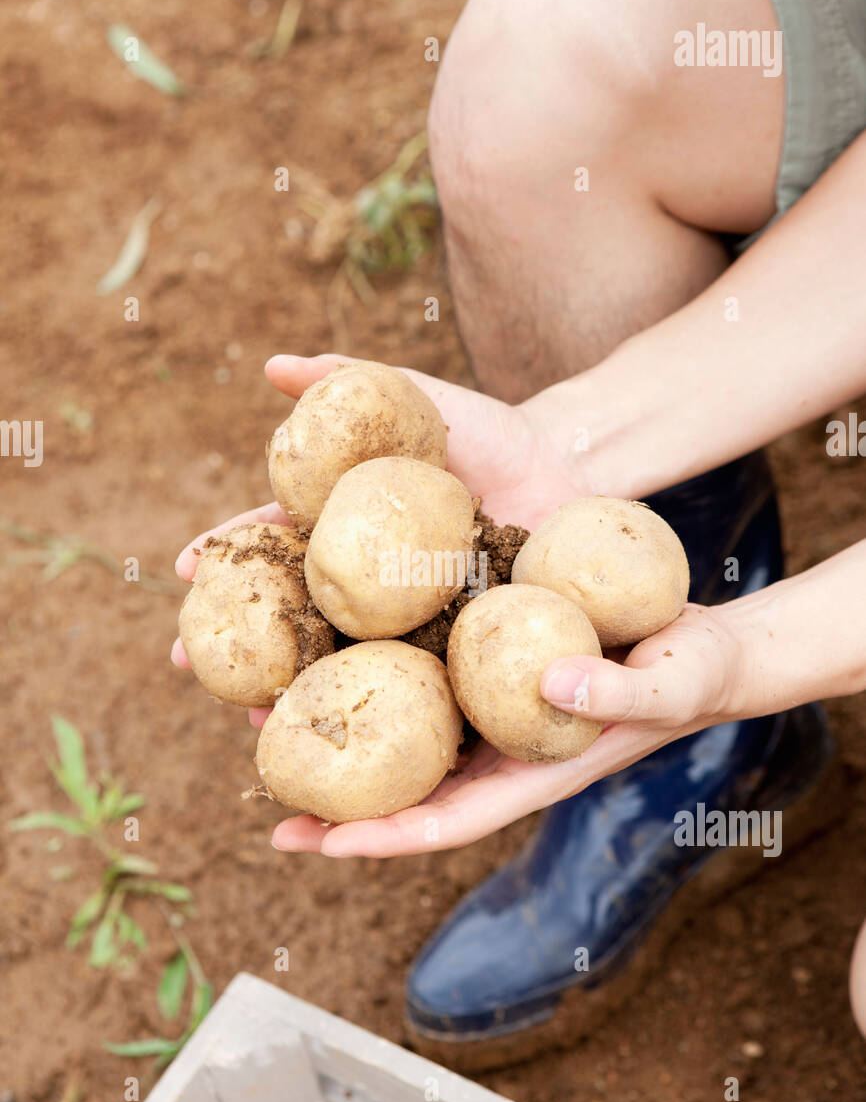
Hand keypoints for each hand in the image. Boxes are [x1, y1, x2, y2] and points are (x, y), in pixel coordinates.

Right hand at [171, 350, 583, 675]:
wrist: (570, 469)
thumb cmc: (491, 432)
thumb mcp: (421, 398)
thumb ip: (355, 377)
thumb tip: (274, 366)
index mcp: (351, 526)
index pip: (276, 540)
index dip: (229, 552)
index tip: (180, 568)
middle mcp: (370, 579)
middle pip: (291, 613)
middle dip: (240, 638)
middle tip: (190, 660)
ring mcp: (409, 618)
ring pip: (341, 659)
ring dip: (292, 688)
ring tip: (252, 714)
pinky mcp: (456, 645)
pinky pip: (413, 680)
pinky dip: (381, 709)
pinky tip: (349, 735)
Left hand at [273, 602, 744, 857]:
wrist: (704, 647)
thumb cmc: (694, 673)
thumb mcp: (666, 680)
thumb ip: (617, 692)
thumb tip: (550, 684)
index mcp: (534, 775)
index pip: (447, 822)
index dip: (383, 838)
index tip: (320, 847)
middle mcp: (503, 754)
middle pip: (412, 795)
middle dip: (345, 811)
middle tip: (272, 811)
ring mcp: (496, 717)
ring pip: (410, 744)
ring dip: (351, 748)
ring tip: (282, 736)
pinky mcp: (495, 674)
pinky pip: (430, 688)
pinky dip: (383, 686)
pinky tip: (344, 663)